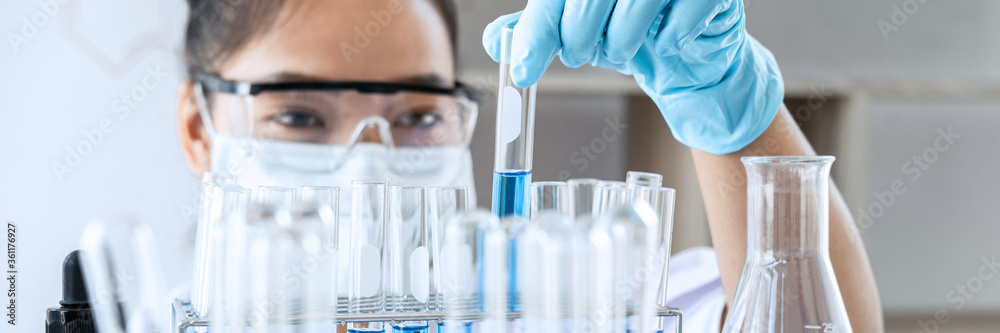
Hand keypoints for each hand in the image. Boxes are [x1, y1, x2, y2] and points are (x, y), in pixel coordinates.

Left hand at [483, 0, 783, 154]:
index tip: (522, 69)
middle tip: (578, 55)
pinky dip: (669, 39)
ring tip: (620, 51)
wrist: (692, 50)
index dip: (536, 32)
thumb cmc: (633, 29)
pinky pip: (685, 13)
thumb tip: (497, 41)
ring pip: (637, 2)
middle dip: (578, 36)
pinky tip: (665, 44)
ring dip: (621, 42)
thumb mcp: (577, 30)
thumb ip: (537, 31)